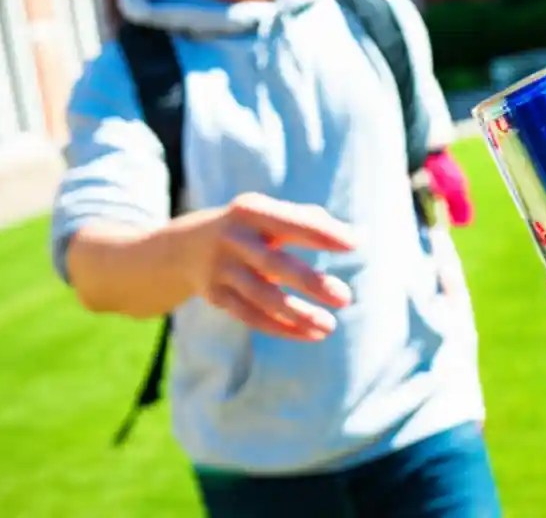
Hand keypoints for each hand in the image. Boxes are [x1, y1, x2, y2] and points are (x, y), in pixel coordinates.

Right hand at [182, 193, 355, 340]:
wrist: (184, 247)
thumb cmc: (251, 228)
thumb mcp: (272, 215)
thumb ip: (314, 222)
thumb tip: (361, 234)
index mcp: (251, 210)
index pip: (291, 221)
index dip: (323, 233)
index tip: (355, 245)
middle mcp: (232, 238)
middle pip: (274, 264)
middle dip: (310, 282)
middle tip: (346, 298)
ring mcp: (220, 269)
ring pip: (262, 297)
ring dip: (298, 314)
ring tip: (330, 325)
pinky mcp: (215, 296)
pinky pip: (251, 316)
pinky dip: (282, 328)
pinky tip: (312, 335)